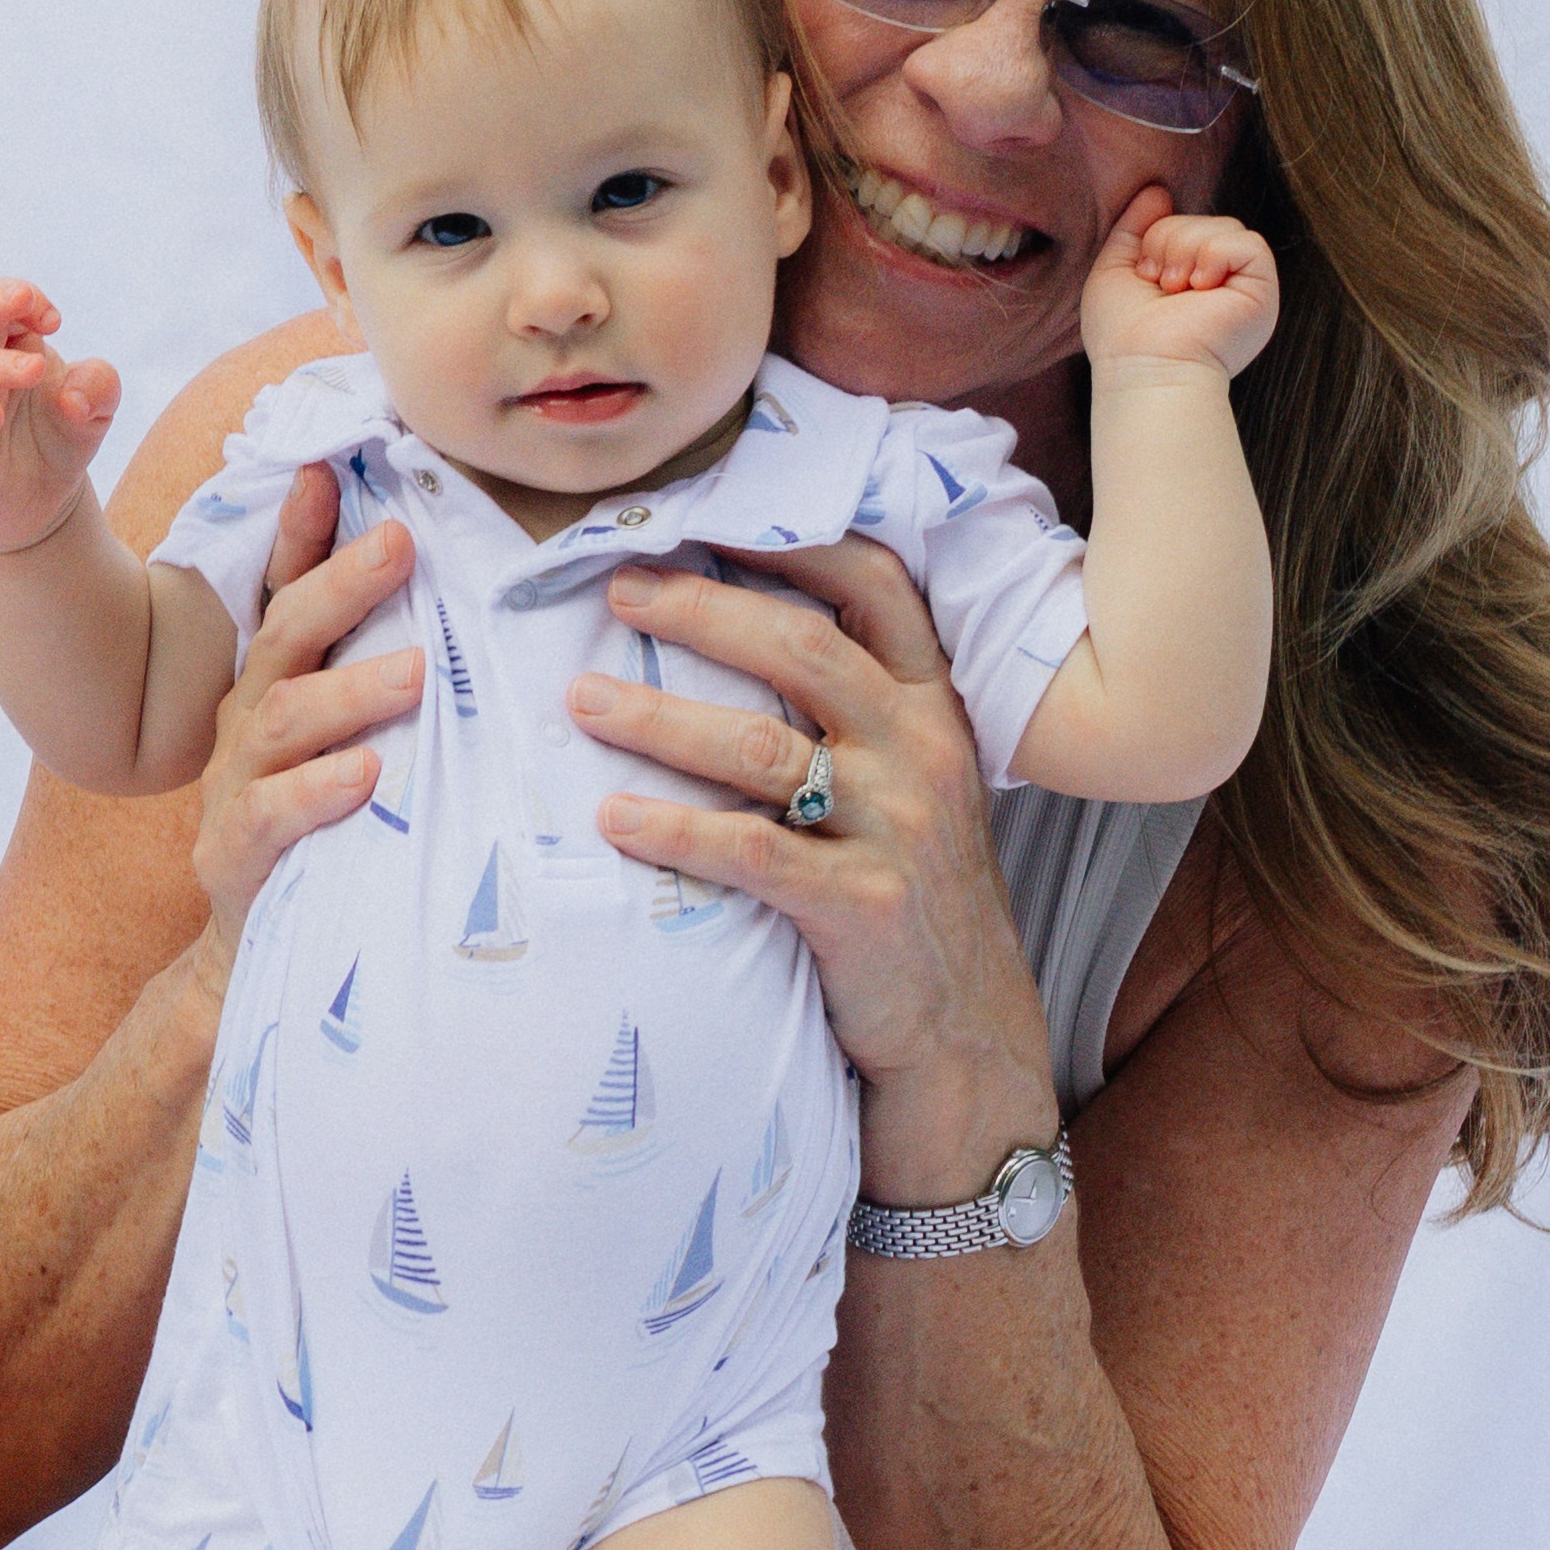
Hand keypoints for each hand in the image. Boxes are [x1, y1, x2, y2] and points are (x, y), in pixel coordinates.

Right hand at [0, 279, 128, 559]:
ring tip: (35, 368)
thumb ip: (98, 386)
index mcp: (6, 349)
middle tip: (24, 299)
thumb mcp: (95, 410)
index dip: (24, 299)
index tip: (55, 319)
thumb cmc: (58, 441)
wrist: (42, 506)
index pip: (0, 304)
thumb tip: (72, 395)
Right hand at [186, 460, 425, 942]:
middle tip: (402, 546)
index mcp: (275, 684)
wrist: (259, 945)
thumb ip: (389, 684)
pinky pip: (269, 813)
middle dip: (340, 584)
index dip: (302, 532)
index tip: (327, 469)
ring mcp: (235, 784)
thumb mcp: (356, 746)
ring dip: (351, 690)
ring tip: (415, 673)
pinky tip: (365, 775)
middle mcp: (248, 720)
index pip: (284, 593)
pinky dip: (316, 791)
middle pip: (287, 635)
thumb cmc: (331, 833)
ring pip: (283, 720)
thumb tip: (472, 618)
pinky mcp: (232, 851)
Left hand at [568, 536, 1061, 1152]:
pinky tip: (612, 817)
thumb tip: (741, 627)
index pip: (876, 587)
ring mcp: (898, 828)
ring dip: (658, 717)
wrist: (967, 1033)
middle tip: (618, 588)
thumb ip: (857, 712)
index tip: (706, 515)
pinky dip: (673, 830)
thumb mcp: (914, 786)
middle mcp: (923, 752)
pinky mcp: (861, 907)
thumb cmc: (912, 895)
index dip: (793, 540)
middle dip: (702, 608)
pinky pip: (749, 852)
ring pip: (759, 748)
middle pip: (802, 649)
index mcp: (933, 708)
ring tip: (582, 699)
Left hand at [1076, 188, 1280, 384]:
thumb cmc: (1123, 333)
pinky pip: (1247, 242)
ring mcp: (1244, 286)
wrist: (1144, 367)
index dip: (1159, 236)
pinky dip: (1215, 255)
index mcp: (1193, 278)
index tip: (1145, 273)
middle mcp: (1223, 282)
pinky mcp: (1262, 290)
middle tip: (1160, 283)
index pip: (1185, 224)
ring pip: (1224, 225)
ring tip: (1176, 287)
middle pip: (1204, 220)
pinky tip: (1201, 287)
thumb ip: (1135, 228)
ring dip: (1186, 249)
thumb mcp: (1116, 269)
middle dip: (1169, 240)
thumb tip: (1156, 191)